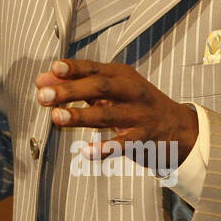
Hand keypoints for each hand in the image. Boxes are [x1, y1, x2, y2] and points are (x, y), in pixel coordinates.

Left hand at [35, 59, 197, 167]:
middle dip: (70, 91)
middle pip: (99, 87)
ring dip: (81, 115)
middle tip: (44, 96)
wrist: (179, 127)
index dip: (74, 68)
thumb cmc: (136, 104)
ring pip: (108, 114)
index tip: (54, 69)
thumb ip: (76, 84)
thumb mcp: (110, 90)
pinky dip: (105, 148)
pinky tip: (87, 152)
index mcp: (120, 75)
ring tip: (56, 117)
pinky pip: (123, 144)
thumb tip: (41, 81)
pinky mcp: (144, 139)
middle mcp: (131, 92)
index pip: (94, 68)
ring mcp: (139, 115)